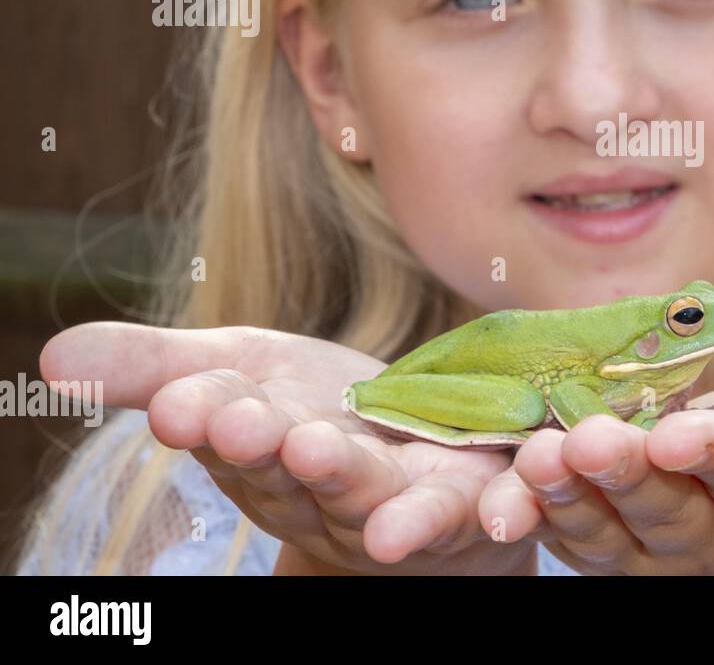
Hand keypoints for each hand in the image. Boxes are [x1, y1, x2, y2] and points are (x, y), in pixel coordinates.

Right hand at [40, 322, 540, 573]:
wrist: (414, 453)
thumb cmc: (310, 413)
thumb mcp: (234, 372)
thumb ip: (155, 368)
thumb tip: (51, 359)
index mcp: (267, 454)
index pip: (231, 434)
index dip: (207, 418)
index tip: (183, 403)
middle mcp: (331, 490)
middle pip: (301, 473)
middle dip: (271, 450)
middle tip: (245, 422)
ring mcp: (405, 502)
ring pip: (381, 498)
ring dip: (354, 483)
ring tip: (323, 455)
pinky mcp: (478, 502)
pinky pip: (492, 508)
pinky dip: (499, 511)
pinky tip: (505, 508)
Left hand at [477, 371, 713, 573]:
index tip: (681, 432)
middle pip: (668, 510)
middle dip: (630, 478)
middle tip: (588, 441)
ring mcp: (654, 546)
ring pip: (606, 525)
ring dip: (568, 494)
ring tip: (537, 453)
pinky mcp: (605, 536)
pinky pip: (568, 525)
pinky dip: (537, 502)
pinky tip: (513, 465)